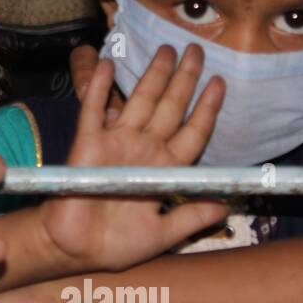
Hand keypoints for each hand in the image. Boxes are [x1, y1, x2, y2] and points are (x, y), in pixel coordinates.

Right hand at [39, 43, 227, 271]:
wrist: (75, 252)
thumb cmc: (117, 245)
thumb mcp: (164, 234)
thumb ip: (192, 215)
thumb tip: (227, 205)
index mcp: (164, 169)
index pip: (193, 131)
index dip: (206, 108)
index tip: (219, 83)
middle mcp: (144, 149)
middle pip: (170, 107)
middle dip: (184, 78)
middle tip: (196, 50)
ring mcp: (115, 144)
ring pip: (139, 102)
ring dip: (153, 75)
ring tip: (167, 50)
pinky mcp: (87, 145)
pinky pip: (93, 111)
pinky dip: (99, 87)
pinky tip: (107, 65)